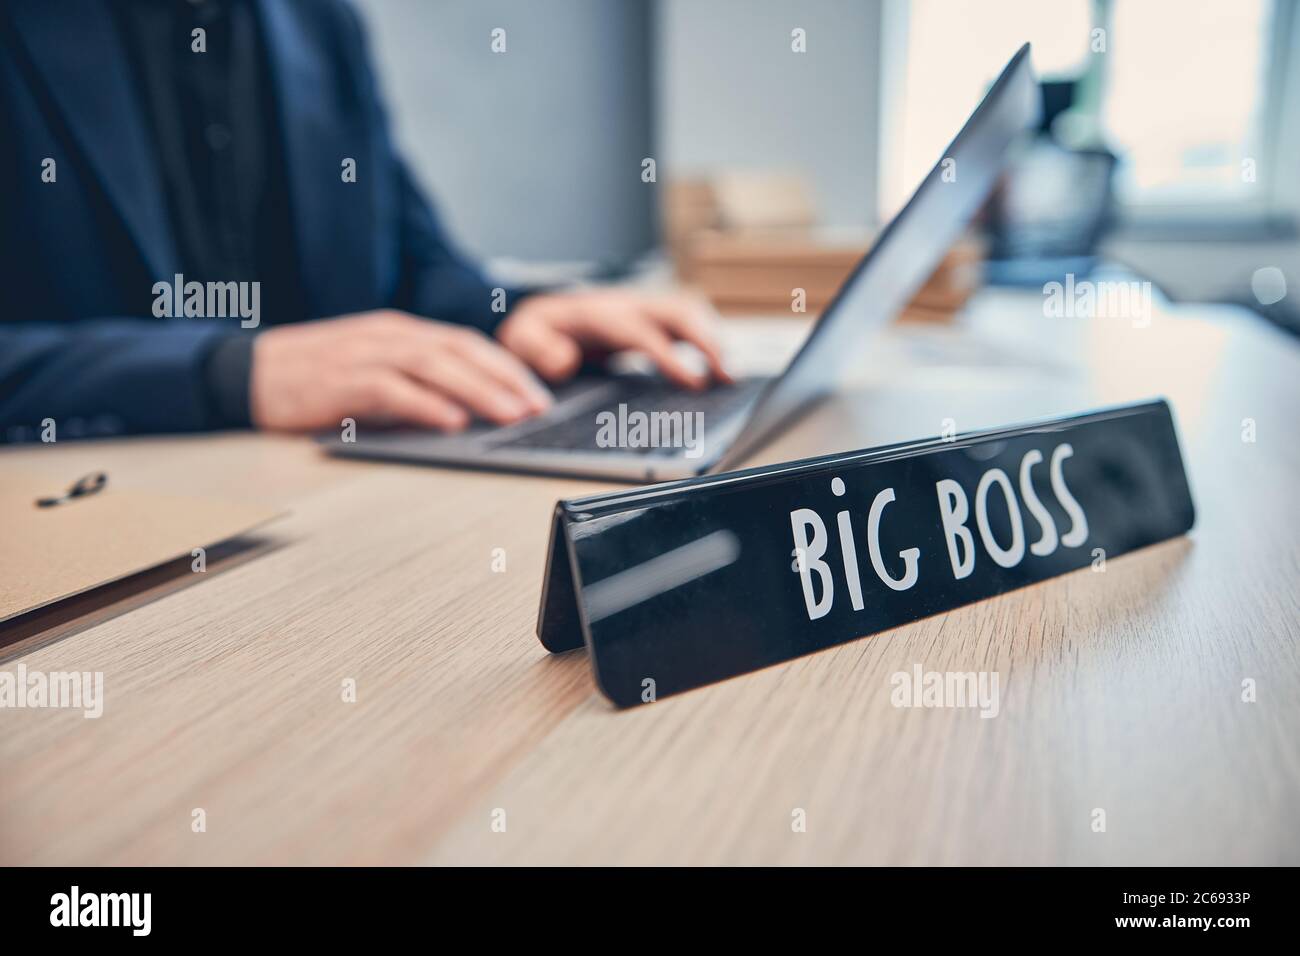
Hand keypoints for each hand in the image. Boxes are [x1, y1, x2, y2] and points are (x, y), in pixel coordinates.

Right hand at [250, 311, 551, 431]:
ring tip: (510, 416)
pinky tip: (453, 422)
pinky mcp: (342, 381)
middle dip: (505, 380)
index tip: (536, 396)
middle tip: (537, 409)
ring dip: (479, 393)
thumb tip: (466, 409)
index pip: (466, 344)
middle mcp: (388, 336)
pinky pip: (394, 391)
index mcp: (399, 331)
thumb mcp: (372, 368)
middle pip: (459, 352)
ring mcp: (365, 355)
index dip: (506, 368)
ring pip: (435, 367)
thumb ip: (415, 380)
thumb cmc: (313, 376)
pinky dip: (427, 405)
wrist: (246, 372)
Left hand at [496, 289, 731, 389]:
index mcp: (598, 313)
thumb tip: (565, 360)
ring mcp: (643, 307)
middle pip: (677, 310)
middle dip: (706, 340)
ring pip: (689, 312)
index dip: (669, 355)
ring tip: (730, 376)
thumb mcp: (519, 339)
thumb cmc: (533, 331)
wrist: (541, 311)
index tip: (693, 381)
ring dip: (713, 339)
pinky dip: (708, 340)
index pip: (641, 331)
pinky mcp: (652, 317)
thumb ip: (536, 348)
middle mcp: (627, 304)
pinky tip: (720, 370)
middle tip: (726, 377)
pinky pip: (687, 322)